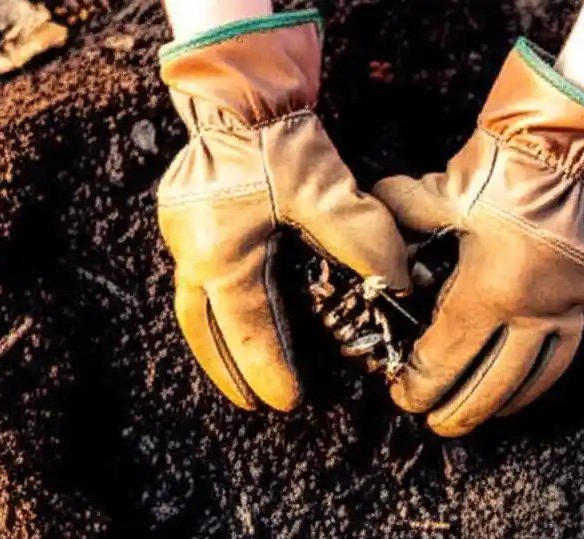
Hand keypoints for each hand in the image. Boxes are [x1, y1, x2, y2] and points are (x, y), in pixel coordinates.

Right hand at [156, 10, 408, 411]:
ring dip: (216, 345)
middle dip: (229, 372)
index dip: (268, 369)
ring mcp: (180, 234)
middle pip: (204, 331)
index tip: (288, 402)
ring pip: (192, 310)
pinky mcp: (182, 218)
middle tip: (253, 404)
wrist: (240, 89)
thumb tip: (402, 288)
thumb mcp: (333, 193)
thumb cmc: (282, 139)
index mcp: (223, 253)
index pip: (247, 328)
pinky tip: (234, 320)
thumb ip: (367, 245)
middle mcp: (192, 251)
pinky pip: (193, 282)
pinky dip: (214, 310)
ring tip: (238, 376)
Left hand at [373, 39, 583, 436]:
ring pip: (530, 381)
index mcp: (487, 290)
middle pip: (489, 385)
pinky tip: (515, 394)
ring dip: (498, 406)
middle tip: (433, 422)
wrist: (554, 150)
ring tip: (472, 418)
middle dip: (456, 410)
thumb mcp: (425, 200)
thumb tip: (364, 262)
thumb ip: (389, 234)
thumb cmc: (487, 175)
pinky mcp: (582, 300)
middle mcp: (531, 310)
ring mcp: (563, 309)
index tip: (402, 395)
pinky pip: (561, 359)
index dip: (420, 386)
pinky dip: (535, 384)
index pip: (446, 359)